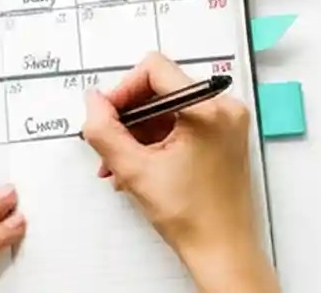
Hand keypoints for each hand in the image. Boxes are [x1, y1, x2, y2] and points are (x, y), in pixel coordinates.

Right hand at [81, 53, 278, 292]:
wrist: (222, 250)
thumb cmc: (196, 218)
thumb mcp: (136, 171)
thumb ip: (105, 132)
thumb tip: (94, 104)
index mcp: (209, 109)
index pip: (154, 69)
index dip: (123, 90)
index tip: (108, 114)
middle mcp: (224, 108)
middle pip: (161, 88)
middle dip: (129, 116)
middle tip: (111, 142)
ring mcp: (227, 122)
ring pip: (168, 108)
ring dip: (139, 131)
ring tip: (122, 162)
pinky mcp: (224, 136)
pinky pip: (182, 122)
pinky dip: (157, 138)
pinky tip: (140, 164)